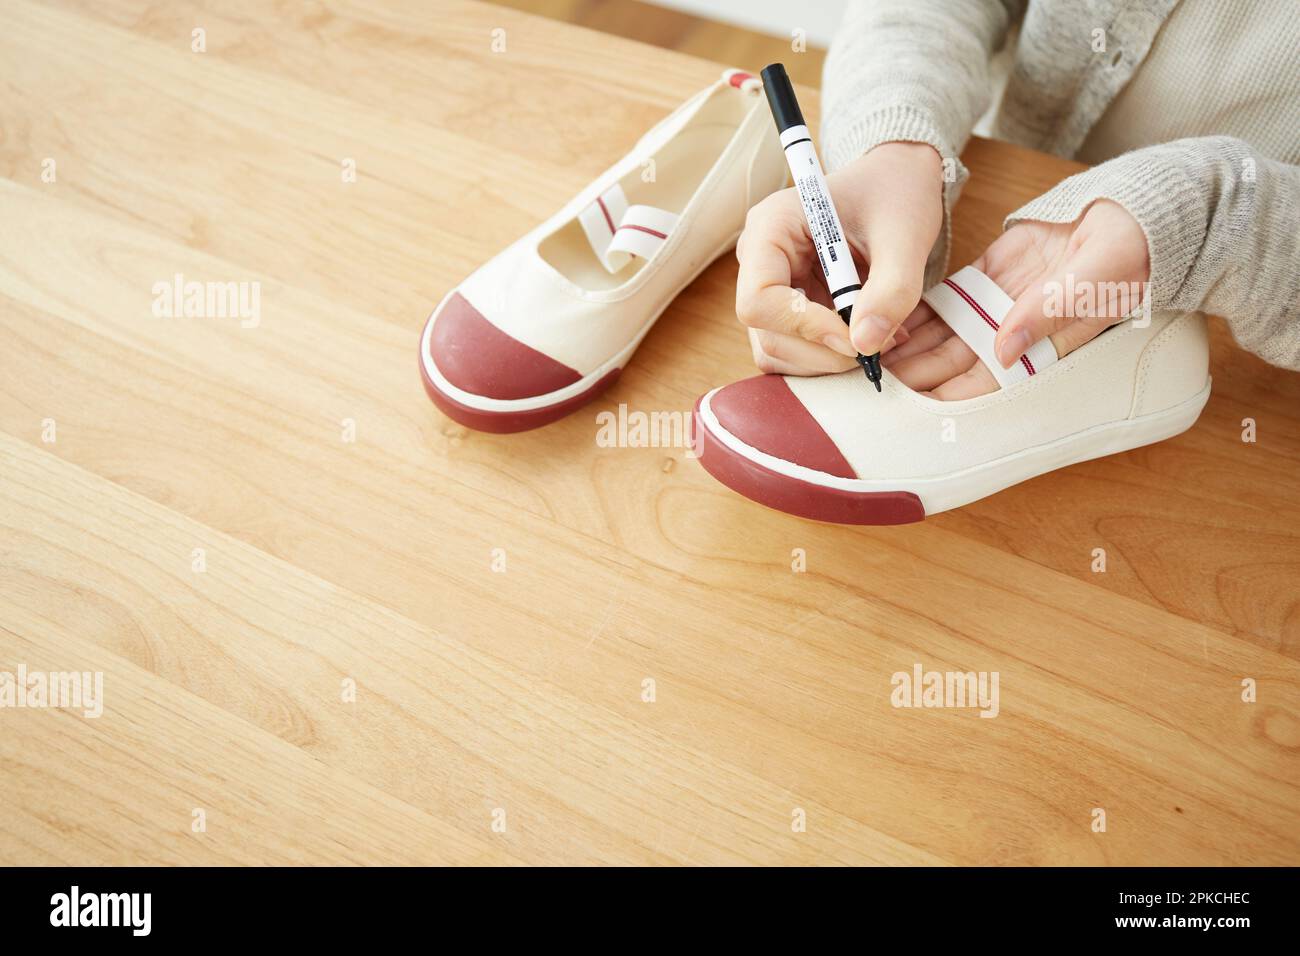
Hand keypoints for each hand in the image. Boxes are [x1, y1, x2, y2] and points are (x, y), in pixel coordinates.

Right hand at [734, 142, 944, 373]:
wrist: (897, 183)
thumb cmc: (896, 195)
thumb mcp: (906, 236)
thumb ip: (892, 290)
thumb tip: (864, 346)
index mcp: (771, 228)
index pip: (758, 299)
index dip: (804, 327)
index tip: (856, 336)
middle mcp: (758, 260)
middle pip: (767, 334)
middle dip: (823, 351)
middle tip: (879, 343)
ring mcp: (770, 287)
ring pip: (778, 352)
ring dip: (828, 359)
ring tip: (879, 337)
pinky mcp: (787, 308)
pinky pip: (795, 352)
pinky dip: (830, 357)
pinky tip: (867, 335)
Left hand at [883, 199, 1150, 398]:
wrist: (1130, 210)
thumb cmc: (1128, 249)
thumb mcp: (1095, 277)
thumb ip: (1049, 311)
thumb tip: (1005, 351)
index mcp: (1042, 346)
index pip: (986, 381)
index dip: (947, 394)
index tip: (908, 403)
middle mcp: (1012, 334)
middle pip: (953, 363)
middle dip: (913, 375)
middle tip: (869, 381)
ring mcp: (995, 306)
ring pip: (941, 335)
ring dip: (906, 346)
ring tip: (865, 355)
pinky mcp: (986, 278)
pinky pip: (944, 302)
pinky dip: (915, 311)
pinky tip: (882, 317)